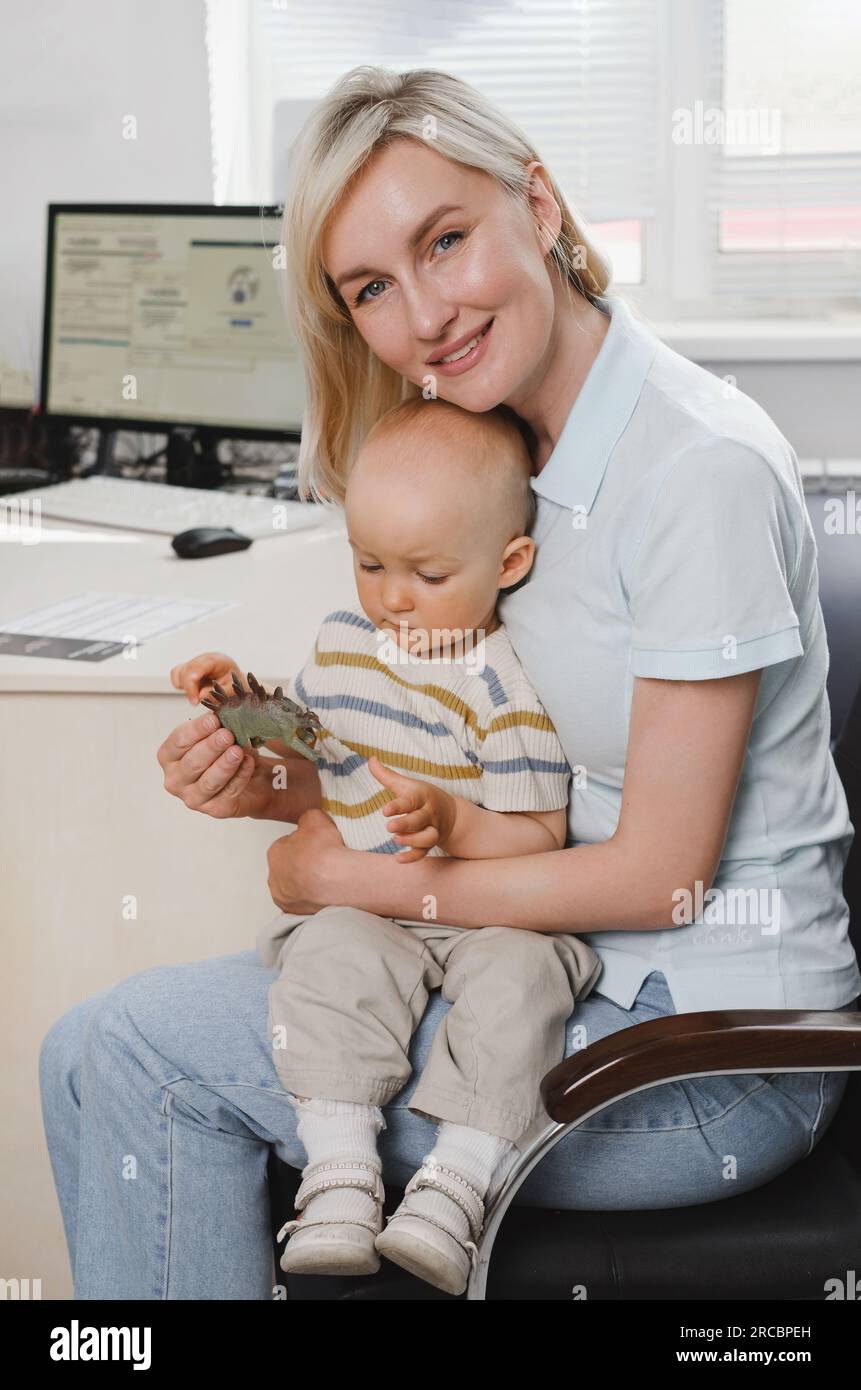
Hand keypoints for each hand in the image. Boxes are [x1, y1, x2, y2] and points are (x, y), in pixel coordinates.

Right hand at [157, 710, 278, 820]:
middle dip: (210, 747)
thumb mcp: (222, 733)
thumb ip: (217, 724)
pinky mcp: (216, 810)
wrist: (252, 778)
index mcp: (169, 757)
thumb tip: (220, 711)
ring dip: (224, 765)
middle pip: (192, 763)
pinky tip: (249, 762)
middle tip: (227, 735)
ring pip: (208, 781)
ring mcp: (193, 798)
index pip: (178, 741)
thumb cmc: (227, 752)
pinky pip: (229, 792)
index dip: (196, 730)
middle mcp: (175, 780)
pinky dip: (240, 776)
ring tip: (237, 751)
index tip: (213, 719)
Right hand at [170, 651, 241, 704]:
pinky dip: (180, 685)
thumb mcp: (233, 689)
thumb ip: (220, 692)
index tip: (194, 697)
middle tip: (196, 702)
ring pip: (179, 673)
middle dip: (189, 689)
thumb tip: (202, 696)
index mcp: (217, 660)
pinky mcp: (187, 668)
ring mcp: (194, 663)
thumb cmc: (234, 683)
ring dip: (185, 687)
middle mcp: (204, 659)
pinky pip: (176, 675)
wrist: (233, 681)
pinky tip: (192, 691)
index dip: (193, 681)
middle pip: (187, 670)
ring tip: (198, 695)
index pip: (200, 666)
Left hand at [267, 808, 345, 911]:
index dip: (304, 844)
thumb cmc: (324, 853)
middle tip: (322, 862)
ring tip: (326, 879)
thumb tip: (309, 821)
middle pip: (289, 867)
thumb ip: (308, 818)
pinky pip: (302, 904)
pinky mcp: (295, 913)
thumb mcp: (315, 818)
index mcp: (275, 852)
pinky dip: (311, 899)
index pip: (287, 844)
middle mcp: (274, 877)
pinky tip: (325, 893)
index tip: (316, 845)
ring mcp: (284, 897)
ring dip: (306, 883)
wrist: (337, 881)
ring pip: (294, 887)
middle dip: (303, 865)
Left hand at [367, 755, 455, 861]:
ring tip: (395, 840)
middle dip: (406, 824)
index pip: (411, 800)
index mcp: (422, 797)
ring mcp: (432, 829)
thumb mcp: (407, 784)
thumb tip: (370, 759)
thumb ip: (387, 775)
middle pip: (420, 820)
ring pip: (428, 838)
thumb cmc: (421, 797)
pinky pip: (425, 852)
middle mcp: (429, 813)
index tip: (385, 810)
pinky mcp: (431, 844)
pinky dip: (413, 857)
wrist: (450, 813)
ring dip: (412, 841)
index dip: (398, 806)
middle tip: (389, 827)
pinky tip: (398, 859)